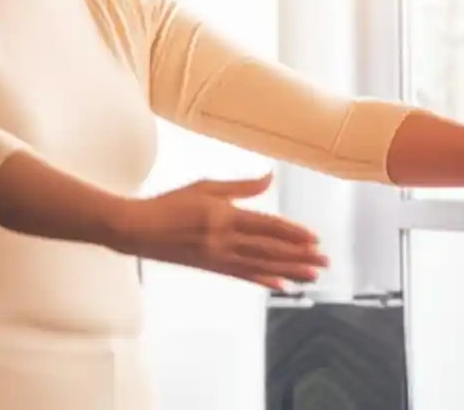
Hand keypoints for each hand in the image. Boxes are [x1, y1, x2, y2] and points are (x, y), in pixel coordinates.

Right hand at [110, 173, 327, 291]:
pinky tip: (280, 285)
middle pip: (270, 249)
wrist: (138, 229)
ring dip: (289, 271)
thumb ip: (240, 186)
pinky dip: (263, 280)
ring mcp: (218, 256)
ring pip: (261, 265)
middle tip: (325, 262)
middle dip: (299, 256)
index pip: (267, 226)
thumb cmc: (169, 204)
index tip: (315, 239)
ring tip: (312, 276)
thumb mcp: (204, 187)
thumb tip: (269, 177)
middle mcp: (224, 239)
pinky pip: (242, 275)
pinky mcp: (211, 267)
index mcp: (224, 216)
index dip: (293, 233)